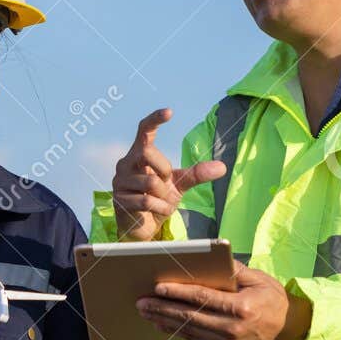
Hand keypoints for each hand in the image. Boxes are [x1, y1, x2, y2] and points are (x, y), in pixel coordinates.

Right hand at [111, 108, 227, 240]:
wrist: (143, 227)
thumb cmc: (158, 199)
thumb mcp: (179, 184)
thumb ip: (196, 174)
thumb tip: (222, 167)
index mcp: (139, 154)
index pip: (144, 130)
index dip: (155, 119)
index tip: (169, 112)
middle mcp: (126, 163)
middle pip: (147, 153)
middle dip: (164, 169)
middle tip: (166, 182)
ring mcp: (120, 181)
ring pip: (149, 182)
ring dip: (164, 196)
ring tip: (162, 203)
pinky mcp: (119, 199)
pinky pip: (146, 201)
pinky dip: (160, 208)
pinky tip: (159, 211)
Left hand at [136, 261, 311, 339]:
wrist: (289, 328)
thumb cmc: (273, 299)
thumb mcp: (258, 279)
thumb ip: (233, 270)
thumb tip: (209, 260)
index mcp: (241, 308)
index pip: (203, 299)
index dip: (178, 293)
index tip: (158, 288)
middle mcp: (232, 328)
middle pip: (190, 316)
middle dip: (163, 308)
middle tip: (141, 303)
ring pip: (189, 330)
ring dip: (164, 321)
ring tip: (145, 313)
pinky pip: (195, 339)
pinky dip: (176, 331)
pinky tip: (162, 324)